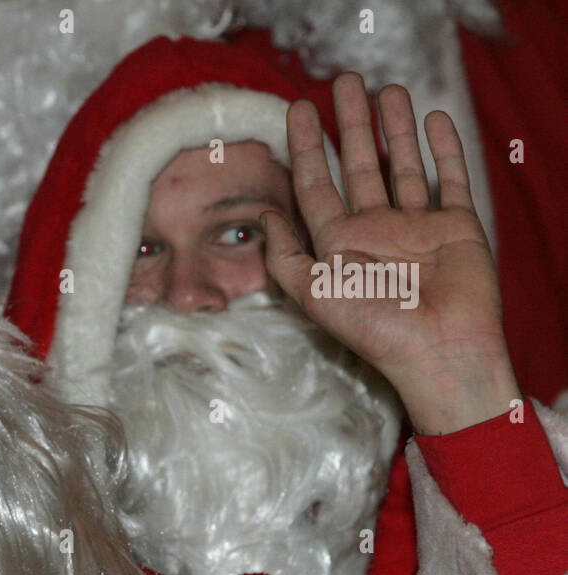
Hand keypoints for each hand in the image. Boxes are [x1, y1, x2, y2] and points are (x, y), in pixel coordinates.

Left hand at [263, 72, 520, 434]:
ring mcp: (416, 226)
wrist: (438, 348)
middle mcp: (375, 230)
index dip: (306, 147)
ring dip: (394, 127)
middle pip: (359, 164)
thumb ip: (285, 254)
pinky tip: (433, 119)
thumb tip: (263, 215)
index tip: (299, 109)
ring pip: (402, 164)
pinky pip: (449, 178)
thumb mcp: (313, 292)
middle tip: (345, 81)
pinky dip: (444, 149)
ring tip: (386, 88)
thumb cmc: (373, 326)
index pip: (316, 184)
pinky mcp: (455, 225)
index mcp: (338, 243)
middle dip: (351, 123)